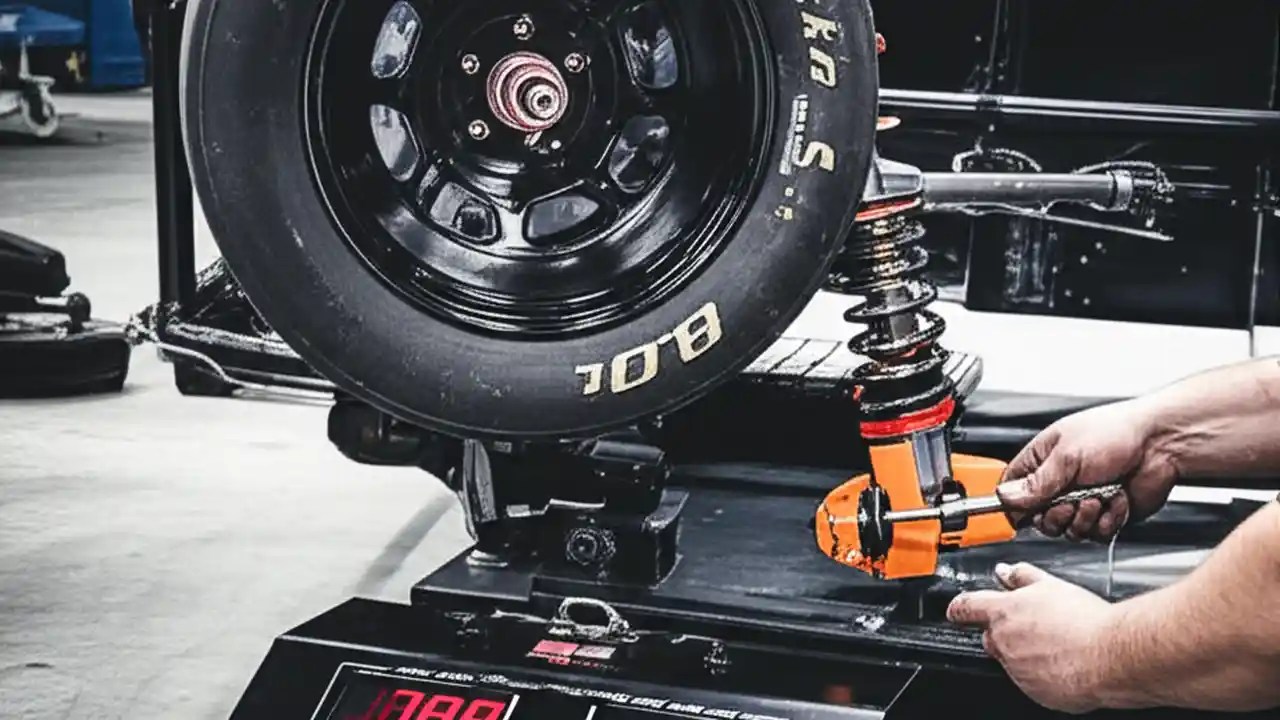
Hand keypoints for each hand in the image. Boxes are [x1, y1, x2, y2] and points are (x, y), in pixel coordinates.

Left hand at [947, 563, 1118, 714]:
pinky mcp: (1034, 692)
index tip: (958, 609)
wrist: (1110, 656)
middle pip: (990, 636)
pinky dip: (1042, 674)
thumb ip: (1022, 576)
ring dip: (1026, 653)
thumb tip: (1005, 571)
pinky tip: (1065, 663)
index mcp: (1003, 613)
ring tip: (1058, 644)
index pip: (965, 608)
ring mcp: (1016, 670)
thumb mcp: (1051, 585)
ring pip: (1011, 660)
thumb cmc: (1085, 620)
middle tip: (1035, 626)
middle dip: (1004, 632)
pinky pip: (1030, 682)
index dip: (960, 608)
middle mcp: (1003, 642)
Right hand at [997, 400, 1177, 541]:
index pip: (1013, 491)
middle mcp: (1060, 483)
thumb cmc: (1116, 434)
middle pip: (1039, 519)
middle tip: (1072, 500)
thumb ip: (1036, 482)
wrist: (1161, 444)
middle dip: (1057, 515)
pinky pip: (1095, 534)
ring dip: (1086, 517)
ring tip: (1099, 495)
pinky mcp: (1105, 516)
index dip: (1015, 506)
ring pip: (1068, 530)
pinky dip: (1109, 520)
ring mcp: (1082, 501)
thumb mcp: (1067, 456)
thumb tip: (1006, 496)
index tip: (1025, 511)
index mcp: (1042, 461)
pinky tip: (1116, 499)